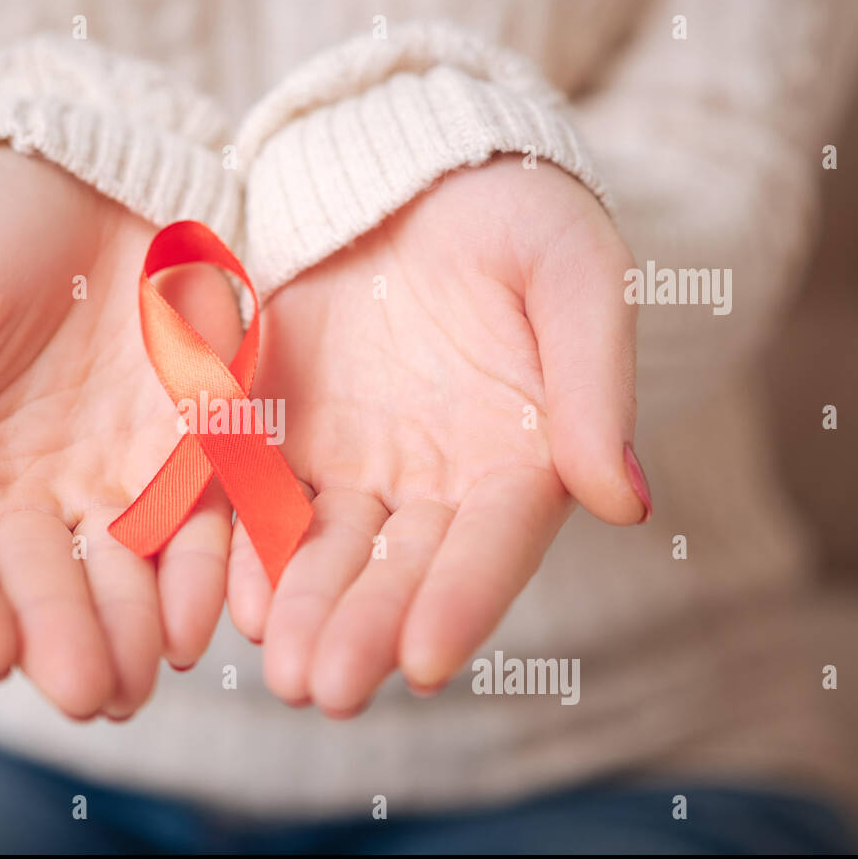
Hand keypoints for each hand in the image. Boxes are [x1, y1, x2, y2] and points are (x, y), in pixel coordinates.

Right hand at [0, 148, 241, 719]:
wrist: (88, 163)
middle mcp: (31, 492)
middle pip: (41, 583)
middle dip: (63, 638)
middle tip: (89, 694)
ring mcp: (117, 478)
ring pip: (123, 573)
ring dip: (134, 628)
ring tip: (145, 677)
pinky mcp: (196, 450)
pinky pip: (202, 523)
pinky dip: (202, 571)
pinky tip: (203, 616)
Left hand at [226, 159, 647, 715]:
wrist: (416, 168)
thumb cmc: (514, 213)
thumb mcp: (571, 273)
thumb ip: (594, 382)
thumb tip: (626, 504)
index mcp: (517, 455)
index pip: (493, 542)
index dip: (462, 600)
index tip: (427, 663)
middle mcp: (434, 481)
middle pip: (401, 568)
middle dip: (366, 628)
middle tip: (329, 690)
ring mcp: (354, 463)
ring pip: (327, 551)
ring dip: (302, 610)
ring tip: (279, 669)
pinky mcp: (284, 433)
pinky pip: (259, 497)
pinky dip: (246, 546)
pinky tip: (231, 596)